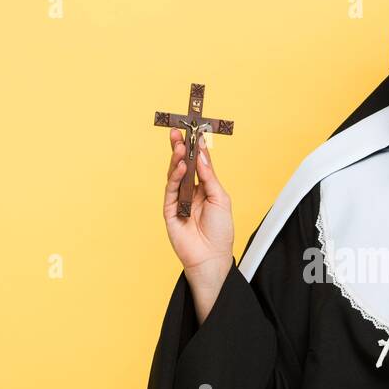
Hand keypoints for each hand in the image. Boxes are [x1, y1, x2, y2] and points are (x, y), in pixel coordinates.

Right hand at [163, 128, 233, 291]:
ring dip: (176, 159)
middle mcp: (189, 192)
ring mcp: (178, 200)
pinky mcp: (169, 210)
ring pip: (174, 175)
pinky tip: (180, 166)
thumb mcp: (220, 198)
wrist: (212, 257)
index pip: (197, 164)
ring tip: (179, 145)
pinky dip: (175, 176)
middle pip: (182, 166)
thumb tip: (200, 155)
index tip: (195, 131)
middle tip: (178, 132)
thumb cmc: (220, 231)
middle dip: (179, 149)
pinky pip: (170, 189)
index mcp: (203, 188)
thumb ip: (209, 177)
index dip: (195, 149)